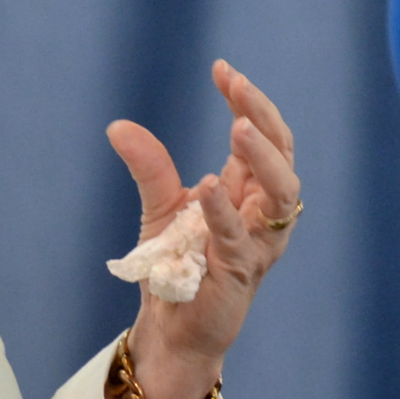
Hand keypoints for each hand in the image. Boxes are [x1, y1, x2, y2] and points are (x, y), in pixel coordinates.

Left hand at [107, 61, 299, 398]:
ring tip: (239, 126)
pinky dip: (224, 210)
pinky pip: (238, 237)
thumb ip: (149, 167)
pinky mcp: (240, 272)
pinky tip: (208, 184)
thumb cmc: (177, 266)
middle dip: (263, 116)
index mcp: (249, 190)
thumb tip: (117, 126)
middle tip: (238, 87)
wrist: (171, 328)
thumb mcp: (160, 207)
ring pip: (282, 193)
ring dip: (263, 158)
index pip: (263, 135)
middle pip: (282, 154)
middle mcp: (262, 213)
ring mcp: (257, 243)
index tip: (222, 70)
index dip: (249, 101)